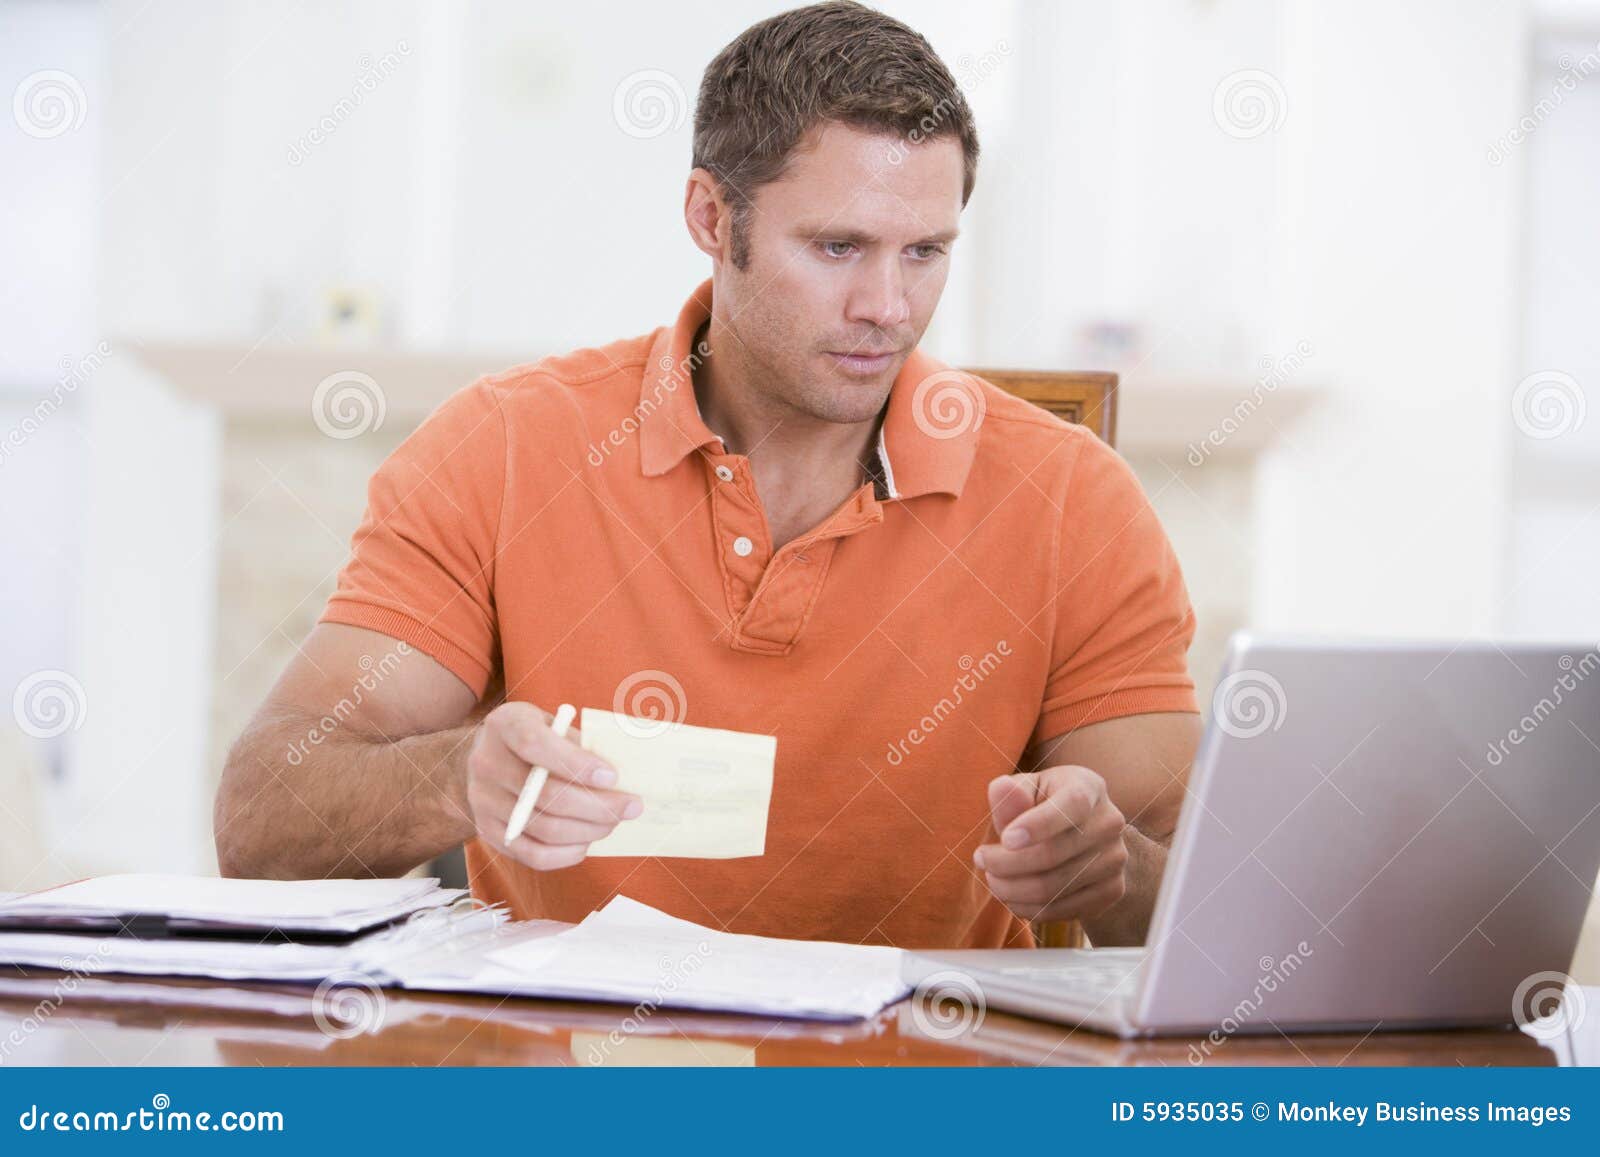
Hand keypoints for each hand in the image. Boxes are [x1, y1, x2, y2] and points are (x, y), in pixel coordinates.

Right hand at [466, 702, 641, 870]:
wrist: (489, 758)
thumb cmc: (535, 738)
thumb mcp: (554, 724)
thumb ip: (580, 743)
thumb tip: (620, 778)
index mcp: (506, 725)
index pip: (535, 745)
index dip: (576, 763)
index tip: (613, 777)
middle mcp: (487, 763)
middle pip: (545, 795)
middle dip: (597, 805)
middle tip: (631, 806)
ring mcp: (483, 801)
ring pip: (544, 828)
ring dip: (588, 830)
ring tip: (613, 822)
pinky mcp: (488, 831)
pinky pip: (532, 854)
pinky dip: (566, 854)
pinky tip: (586, 842)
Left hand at [975, 765, 1128, 922]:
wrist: (1086, 834)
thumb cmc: (1044, 804)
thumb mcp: (1028, 790)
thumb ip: (1012, 794)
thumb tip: (1001, 789)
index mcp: (1089, 788)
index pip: (1072, 805)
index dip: (1038, 824)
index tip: (1005, 839)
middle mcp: (1109, 822)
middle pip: (1053, 855)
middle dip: (1005, 863)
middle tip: (981, 860)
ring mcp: (1115, 859)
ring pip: (1053, 888)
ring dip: (1011, 889)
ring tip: (992, 878)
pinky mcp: (1112, 890)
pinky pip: (1061, 909)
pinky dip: (1028, 908)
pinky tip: (1011, 896)